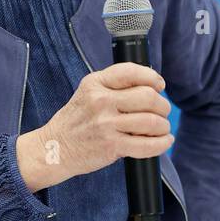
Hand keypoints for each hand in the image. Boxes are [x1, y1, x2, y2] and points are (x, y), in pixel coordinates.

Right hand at [15, 61, 172, 191]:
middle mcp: (101, 101)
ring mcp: (106, 124)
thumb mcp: (88, 93)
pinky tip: (164, 141)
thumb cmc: (76, 121)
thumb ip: (114, 86)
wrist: (55, 148)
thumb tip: (151, 86)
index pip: (131, 72)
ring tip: (161, 128)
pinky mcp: (111, 146)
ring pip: (151, 121)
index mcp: (95, 83)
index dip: (152, 77)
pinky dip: (162, 143)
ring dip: (163, 126)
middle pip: (148, 97)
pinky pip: (147, 145)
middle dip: (162, 105)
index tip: (159, 85)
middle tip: (162, 111)